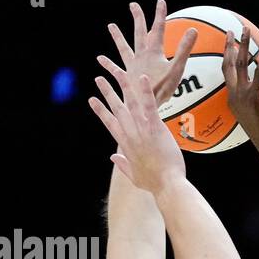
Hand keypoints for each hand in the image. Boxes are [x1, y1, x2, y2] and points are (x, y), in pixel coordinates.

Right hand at [89, 70, 186, 193]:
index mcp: (126, 145)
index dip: (101, 111)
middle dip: (107, 93)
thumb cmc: (154, 184)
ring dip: (123, 86)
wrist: (167, 186)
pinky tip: (142, 77)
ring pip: (130, 104)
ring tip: (117, 71)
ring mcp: (142, 130)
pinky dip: (146, 91)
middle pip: (116, 110)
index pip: (110, 124)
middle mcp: (131, 135)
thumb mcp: (134, 176)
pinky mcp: (155, 128)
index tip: (92, 100)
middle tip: (99, 79)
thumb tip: (113, 158)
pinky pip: (150, 106)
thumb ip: (123, 165)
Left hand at [103, 0, 197, 106]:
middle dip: (138, 18)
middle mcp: (140, 56)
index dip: (160, 14)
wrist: (143, 105)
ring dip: (117, 37)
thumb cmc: (161, 89)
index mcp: (153, 52)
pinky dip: (108, 64)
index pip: (158, 28)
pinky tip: (100, 59)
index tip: (160, 0)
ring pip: (123, 48)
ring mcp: (132, 66)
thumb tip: (194, 30)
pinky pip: (115, 69)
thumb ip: (184, 49)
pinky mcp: (126, 77)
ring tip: (110, 26)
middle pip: (139, 33)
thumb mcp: (177, 68)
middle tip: (133, 5)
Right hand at [222, 27, 258, 154]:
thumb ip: (252, 103)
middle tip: (231, 30)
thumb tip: (258, 95)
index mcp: (232, 100)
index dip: (226, 57)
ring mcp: (243, 96)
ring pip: (241, 64)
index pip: (226, 74)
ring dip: (244, 45)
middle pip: (229, 65)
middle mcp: (234, 95)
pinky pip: (258, 73)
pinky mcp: (255, 97)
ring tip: (246, 30)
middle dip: (230, 45)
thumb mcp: (254, 117)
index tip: (228, 44)